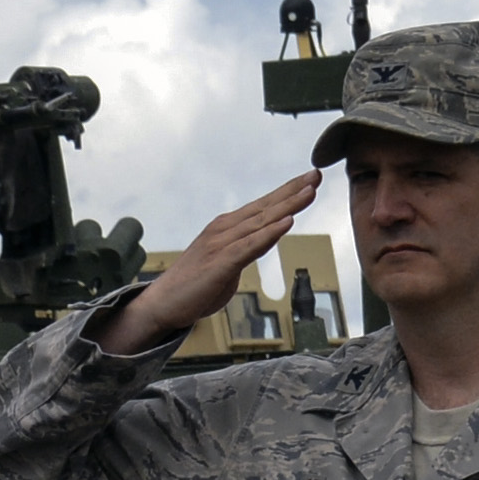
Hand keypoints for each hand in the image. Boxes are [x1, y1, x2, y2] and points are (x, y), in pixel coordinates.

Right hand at [94, 174, 323, 355]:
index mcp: (227, 228)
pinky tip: (287, 222)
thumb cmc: (193, 285)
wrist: (162, 304)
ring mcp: (221, 245)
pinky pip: (250, 246)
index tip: (310, 178)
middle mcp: (224, 230)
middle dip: (293, 190)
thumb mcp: (228, 263)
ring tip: (309, 192)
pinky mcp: (220, 263)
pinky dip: (270, 233)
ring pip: (261, 222)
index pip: (263, 205)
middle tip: (316, 175)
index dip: (288, 191)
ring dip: (288, 206)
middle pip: (266, 207)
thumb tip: (266, 240)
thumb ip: (248, 248)